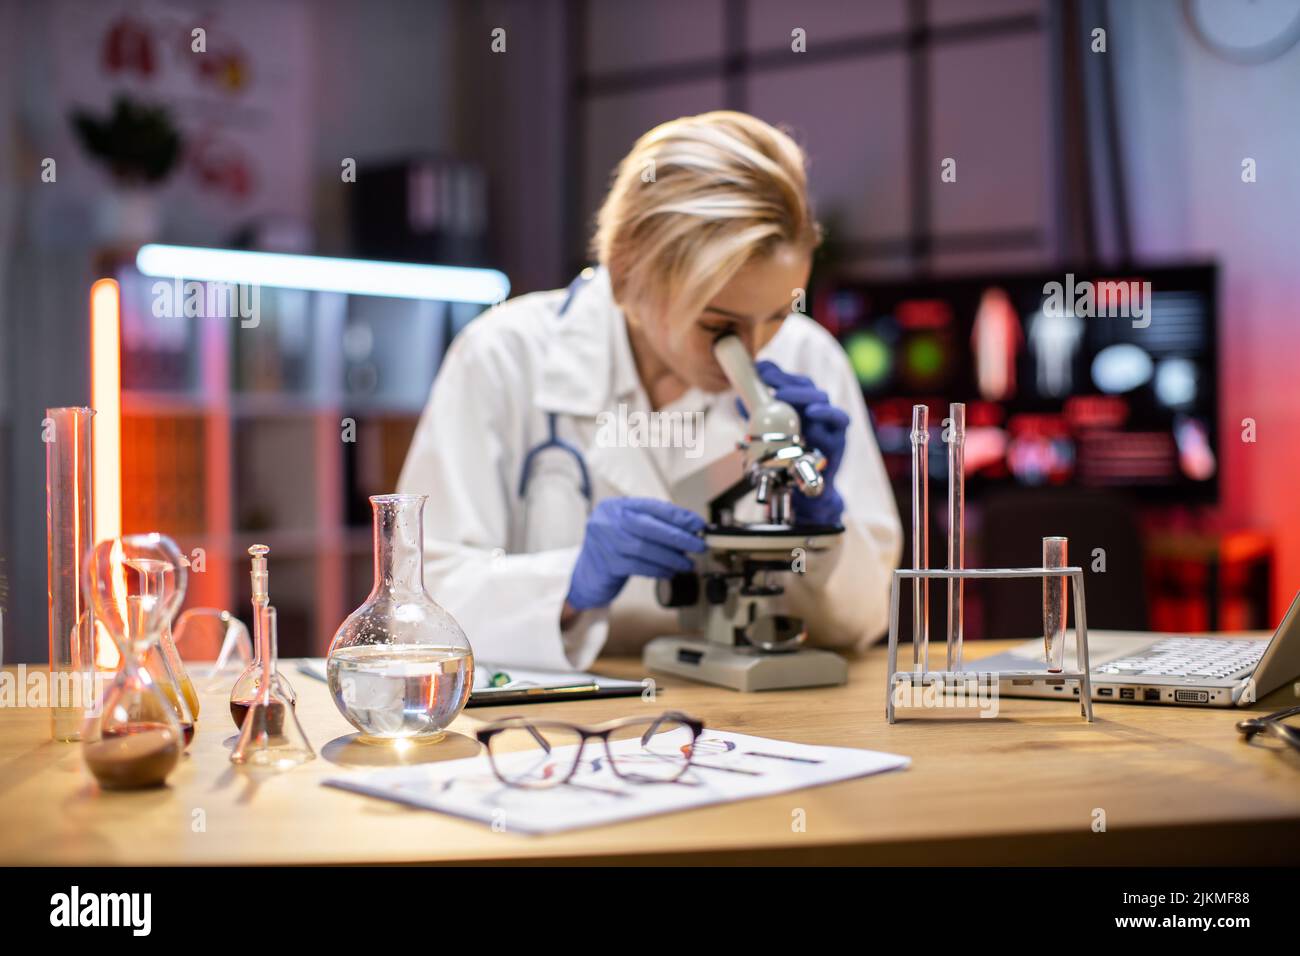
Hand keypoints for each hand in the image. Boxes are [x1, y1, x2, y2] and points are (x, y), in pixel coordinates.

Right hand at [565, 497, 706, 611]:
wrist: (585, 575)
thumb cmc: (612, 549)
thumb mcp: (627, 528)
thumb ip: (651, 524)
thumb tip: (688, 528)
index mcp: (616, 507)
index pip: (652, 507)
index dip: (678, 515)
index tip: (697, 524)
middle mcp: (608, 521)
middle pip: (650, 527)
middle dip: (679, 537)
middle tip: (698, 545)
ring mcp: (606, 543)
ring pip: (646, 548)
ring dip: (672, 557)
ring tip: (687, 563)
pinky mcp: (608, 565)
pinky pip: (640, 566)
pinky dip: (659, 569)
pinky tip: (670, 572)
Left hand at [739, 361, 848, 525]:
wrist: (802, 490)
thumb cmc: (787, 458)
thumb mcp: (768, 434)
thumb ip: (758, 416)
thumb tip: (739, 398)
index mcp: (800, 407)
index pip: (792, 381)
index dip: (776, 373)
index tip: (759, 369)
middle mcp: (816, 412)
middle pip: (807, 387)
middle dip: (787, 381)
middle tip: (768, 381)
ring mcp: (828, 425)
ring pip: (822, 400)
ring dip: (803, 395)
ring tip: (784, 394)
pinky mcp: (838, 441)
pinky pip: (838, 423)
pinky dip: (827, 414)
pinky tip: (812, 413)